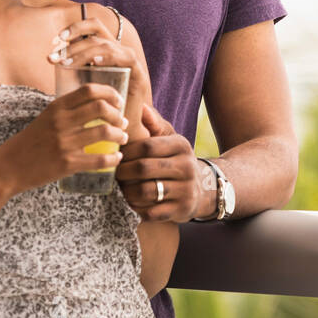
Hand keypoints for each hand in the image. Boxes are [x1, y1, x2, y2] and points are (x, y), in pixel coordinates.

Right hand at [0, 82, 128, 193]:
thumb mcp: (46, 117)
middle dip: (118, 114)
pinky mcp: (67, 163)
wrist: (9, 167)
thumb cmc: (31, 141)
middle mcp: (61, 122)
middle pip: (101, 108)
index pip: (90, 90)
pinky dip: (114, 158)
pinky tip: (116, 158)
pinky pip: (100, 159)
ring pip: (105, 132)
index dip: (110, 93)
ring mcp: (64, 143)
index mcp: (57, 107)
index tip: (118, 101)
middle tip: (122, 122)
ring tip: (122, 138)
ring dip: (120, 136)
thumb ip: (67, 109)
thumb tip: (95, 103)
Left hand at [47, 12, 149, 96]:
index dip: (73, 29)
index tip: (54, 42)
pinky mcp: (139, 73)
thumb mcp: (83, 82)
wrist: (120, 128)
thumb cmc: (98, 106)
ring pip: (106, 44)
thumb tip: (52, 56)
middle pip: (97, 27)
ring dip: (84, 52)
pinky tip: (94, 63)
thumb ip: (74, 68)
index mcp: (104, 48)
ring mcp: (129, 60)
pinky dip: (109, 57)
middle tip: (56, 53)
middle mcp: (117, 49)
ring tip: (67, 63)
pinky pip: (126, 57)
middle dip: (74, 37)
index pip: (89, 26)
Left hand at [116, 103, 208, 222]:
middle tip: (114, 174)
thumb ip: (154, 124)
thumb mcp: (170, 139)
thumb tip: (140, 106)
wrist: (202, 190)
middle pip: (144, 168)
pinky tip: (134, 202)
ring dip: (128, 191)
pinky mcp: (181, 210)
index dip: (127, 151)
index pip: (147, 146)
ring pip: (146, 191)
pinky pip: (151, 211)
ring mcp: (186, 190)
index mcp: (181, 145)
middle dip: (123, 172)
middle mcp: (187, 167)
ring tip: (122, 188)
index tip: (117, 155)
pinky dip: (138, 208)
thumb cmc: (176, 160)